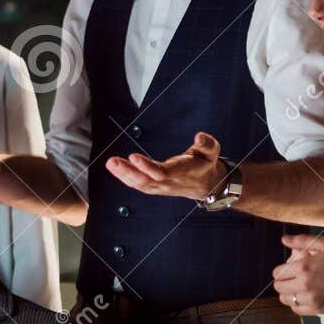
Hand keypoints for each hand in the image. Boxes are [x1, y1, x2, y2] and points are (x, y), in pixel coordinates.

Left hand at [105, 131, 224, 199]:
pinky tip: (114, 168)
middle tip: (113, 161)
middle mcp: (168, 181)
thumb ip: (207, 144)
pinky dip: (124, 177)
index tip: (133, 157)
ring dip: (123, 174)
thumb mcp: (212, 152)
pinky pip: (137, 184)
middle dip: (128, 172)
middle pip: (145, 180)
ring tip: (111, 163)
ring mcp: (160, 186)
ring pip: (139, 183)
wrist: (205, 185)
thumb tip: (199, 136)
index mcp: (181, 172)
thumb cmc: (205, 164)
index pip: (162, 172)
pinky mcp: (154, 187)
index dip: (147, 167)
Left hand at [272, 234, 323, 314]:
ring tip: (299, 287)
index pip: (278, 272)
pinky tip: (305, 296)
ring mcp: (311, 299)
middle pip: (278, 286)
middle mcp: (304, 285)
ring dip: (289, 292)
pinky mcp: (318, 310)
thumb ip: (303, 240)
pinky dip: (297, 303)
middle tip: (294, 277)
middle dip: (283, 280)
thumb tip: (284, 239)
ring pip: (286, 299)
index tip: (291, 268)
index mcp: (304, 267)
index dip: (282, 269)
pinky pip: (297, 310)